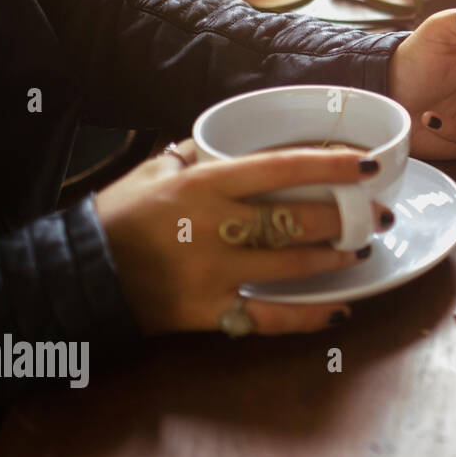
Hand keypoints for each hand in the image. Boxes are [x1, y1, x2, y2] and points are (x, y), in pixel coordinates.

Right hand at [95, 140, 393, 335]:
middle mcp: (212, 226)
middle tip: (377, 214)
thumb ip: (207, 153)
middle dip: (346, 216)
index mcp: (203, 184)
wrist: (78, 272)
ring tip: (360, 249)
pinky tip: (339, 310)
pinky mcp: (208, 311)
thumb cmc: (123, 214)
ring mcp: (212, 273)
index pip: (280, 167)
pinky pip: (270, 318)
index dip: (330, 164)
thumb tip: (253, 137)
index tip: (369, 163)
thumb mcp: (159, 169)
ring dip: (335, 258)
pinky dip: (309, 318)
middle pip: (295, 220)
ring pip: (292, 266)